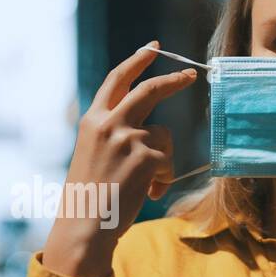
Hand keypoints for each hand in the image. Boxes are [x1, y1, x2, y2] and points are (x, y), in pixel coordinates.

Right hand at [41, 41, 196, 276]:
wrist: (84, 228)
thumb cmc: (87, 200)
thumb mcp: (91, 156)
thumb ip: (112, 136)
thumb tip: (147, 131)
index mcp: (92, 121)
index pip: (117, 80)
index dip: (137, 60)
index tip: (153, 48)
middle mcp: (109, 123)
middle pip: (150, 90)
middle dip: (173, 80)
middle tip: (191, 76)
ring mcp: (129, 138)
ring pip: (164, 136)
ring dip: (163, 159)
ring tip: (146, 184)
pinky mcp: (147, 156)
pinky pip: (168, 161)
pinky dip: (163, 179)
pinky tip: (148, 193)